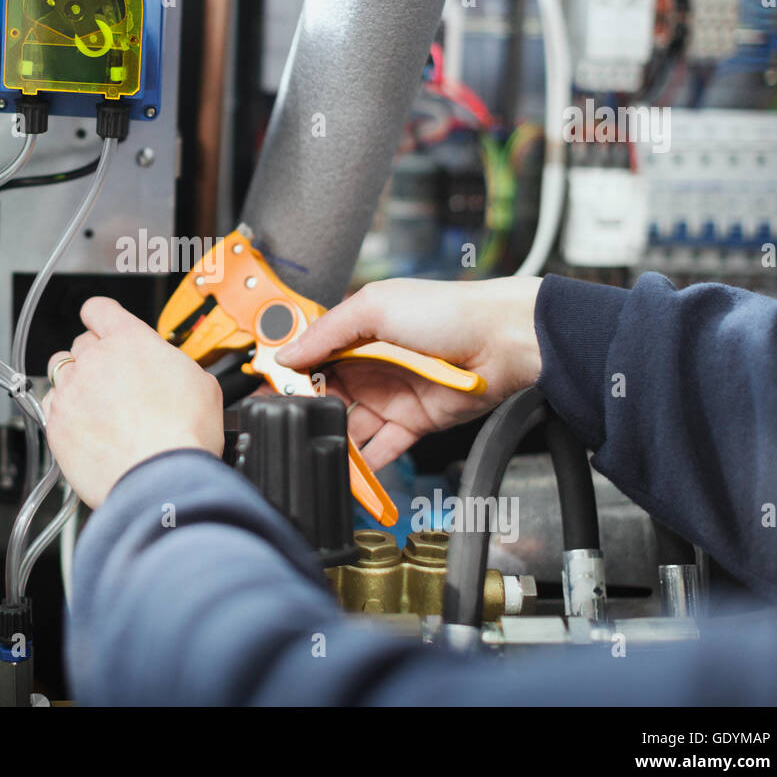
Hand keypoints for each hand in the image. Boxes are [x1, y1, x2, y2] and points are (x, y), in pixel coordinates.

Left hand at [43, 297, 224, 507]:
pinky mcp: (56, 424)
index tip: (100, 322)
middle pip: (80, 343)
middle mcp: (94, 360)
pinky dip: (64, 413)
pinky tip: (85, 427)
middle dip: (95, 356)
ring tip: (96, 404)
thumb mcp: (201, 383)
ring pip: (60, 372)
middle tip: (113, 379)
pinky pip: (50, 407)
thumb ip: (174, 365)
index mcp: (129, 340)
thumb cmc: (183, 434)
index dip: (100, 316)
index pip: (99, 309)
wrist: (161, 478)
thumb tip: (172, 372)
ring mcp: (71, 391)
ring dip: (75, 382)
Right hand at [275, 276, 542, 469]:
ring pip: (350, 426)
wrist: (504, 341)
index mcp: (357, 332)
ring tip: (319, 451)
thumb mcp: (375, 306)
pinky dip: (365, 463)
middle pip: (326, 396)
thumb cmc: (449, 312)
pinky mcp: (412, 423)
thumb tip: (286, 352)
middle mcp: (370, 365)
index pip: (312, 357)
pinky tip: (349, 470)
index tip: (272, 391)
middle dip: (310, 411)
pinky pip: (380, 448)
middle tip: (295, 424)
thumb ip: (326, 331)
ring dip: (335, 440)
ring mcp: (390, 395)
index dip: (292, 375)